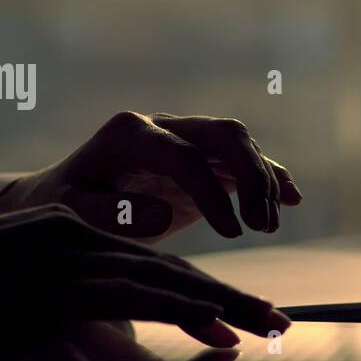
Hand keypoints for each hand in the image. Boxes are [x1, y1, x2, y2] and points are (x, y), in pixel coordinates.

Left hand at [0, 111, 302, 240]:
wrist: (67, 194)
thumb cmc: (68, 206)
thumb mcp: (73, 212)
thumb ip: (111, 213)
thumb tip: (163, 211)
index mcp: (130, 134)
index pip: (185, 156)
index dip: (213, 193)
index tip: (232, 234)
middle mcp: (163, 126)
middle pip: (223, 135)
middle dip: (252, 177)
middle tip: (263, 226)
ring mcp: (185, 137)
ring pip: (239, 145)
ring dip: (264, 182)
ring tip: (269, 227)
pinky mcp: (202, 157)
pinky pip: (243, 160)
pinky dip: (271, 176)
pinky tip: (293, 200)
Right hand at [0, 206, 290, 360]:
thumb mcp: (26, 308)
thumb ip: (82, 328)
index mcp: (74, 231)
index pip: (154, 262)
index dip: (206, 291)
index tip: (247, 314)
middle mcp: (78, 233)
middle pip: (170, 267)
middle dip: (230, 297)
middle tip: (278, 321)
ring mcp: (66, 254)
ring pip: (161, 278)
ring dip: (220, 305)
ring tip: (263, 325)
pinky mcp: (52, 280)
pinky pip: (129, 295)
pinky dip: (177, 309)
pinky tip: (214, 323)